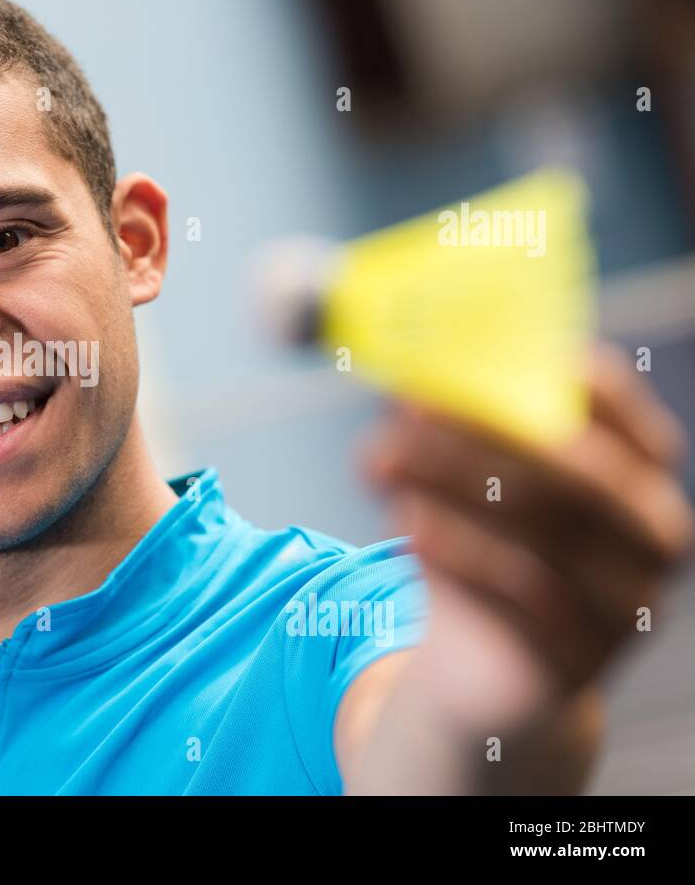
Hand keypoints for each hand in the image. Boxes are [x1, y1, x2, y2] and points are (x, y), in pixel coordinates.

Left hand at [360, 344, 693, 728]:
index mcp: (639, 479)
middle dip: (486, 438)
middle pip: (582, 479)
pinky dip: (465, 560)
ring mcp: (623, 604)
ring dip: (455, 492)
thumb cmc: (481, 554)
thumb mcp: (469, 490)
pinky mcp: (579, 659)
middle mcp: (650, 538)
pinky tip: (411, 529)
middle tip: (407, 415)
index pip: (631, 425)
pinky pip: (528, 604)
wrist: (485, 676)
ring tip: (382, 464)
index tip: (502, 356)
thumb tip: (407, 379)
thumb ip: (450, 431)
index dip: (578, 390)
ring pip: (549, 540)